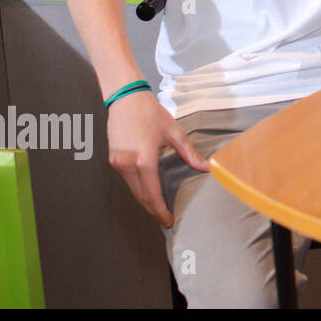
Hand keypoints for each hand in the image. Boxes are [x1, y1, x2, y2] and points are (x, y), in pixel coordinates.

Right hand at [106, 89, 207, 226]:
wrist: (125, 99)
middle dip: (153, 210)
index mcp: (144, 160)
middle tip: (166, 220)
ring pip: (133, 190)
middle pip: (141, 197)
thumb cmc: (151, 113)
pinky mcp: (113, 160)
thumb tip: (206, 167)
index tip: (169, 221)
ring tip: (159, 208)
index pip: (152, 194)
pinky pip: (127, 180)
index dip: (160, 210)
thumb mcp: (174, 133)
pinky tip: (148, 191)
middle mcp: (128, 165)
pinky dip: (138, 188)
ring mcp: (117, 163)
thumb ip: (189, 154)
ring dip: (145, 200)